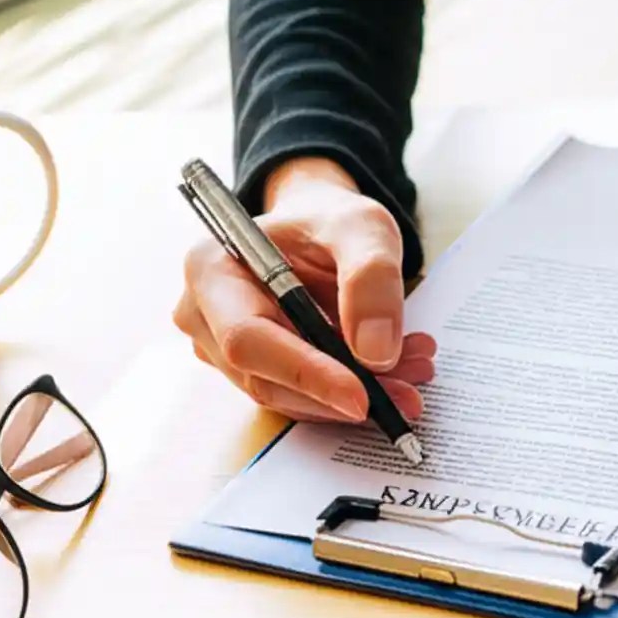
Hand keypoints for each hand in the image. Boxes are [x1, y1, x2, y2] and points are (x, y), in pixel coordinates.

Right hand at [173, 158, 435, 422]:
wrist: (321, 230)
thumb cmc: (330, 219)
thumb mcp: (363, 227)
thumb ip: (371, 278)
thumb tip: (375, 353)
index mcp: (212, 269)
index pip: (248, 339)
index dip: (305, 373)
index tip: (361, 397)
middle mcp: (205, 315)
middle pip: (266, 379)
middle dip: (340, 391)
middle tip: (409, 390)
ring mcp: (223, 348)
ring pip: (289, 397)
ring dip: (354, 396)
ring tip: (412, 370)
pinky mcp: (256, 370)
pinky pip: (302, 397)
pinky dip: (350, 393)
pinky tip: (395, 375)